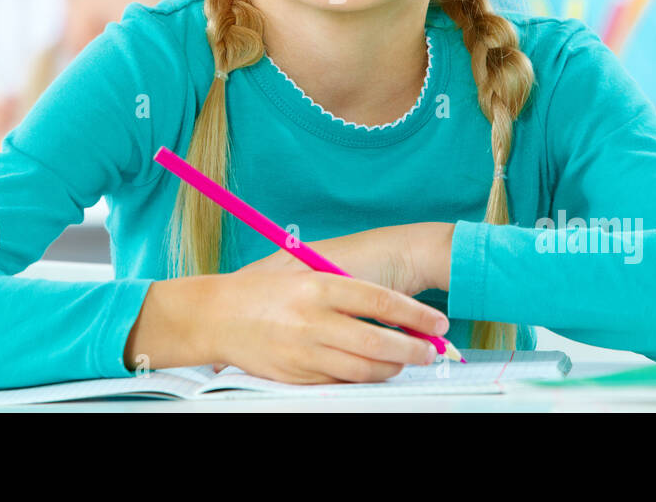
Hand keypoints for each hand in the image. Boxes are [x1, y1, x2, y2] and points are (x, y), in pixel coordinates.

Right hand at [208, 223, 448, 372]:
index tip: (438, 322)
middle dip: (413, 349)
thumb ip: (343, 284)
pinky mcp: (297, 376)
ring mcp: (305, 352)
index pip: (380, 301)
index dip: (416, 314)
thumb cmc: (264, 290)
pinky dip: (363, 380)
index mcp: (318, 286)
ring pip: (364, 369)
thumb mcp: (302, 272)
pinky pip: (341, 383)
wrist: (216, 316)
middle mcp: (313, 320)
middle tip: (431, 350)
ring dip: (392, 368)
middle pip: (378, 342)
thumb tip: (389, 304)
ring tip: (404, 361)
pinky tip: (373, 372)